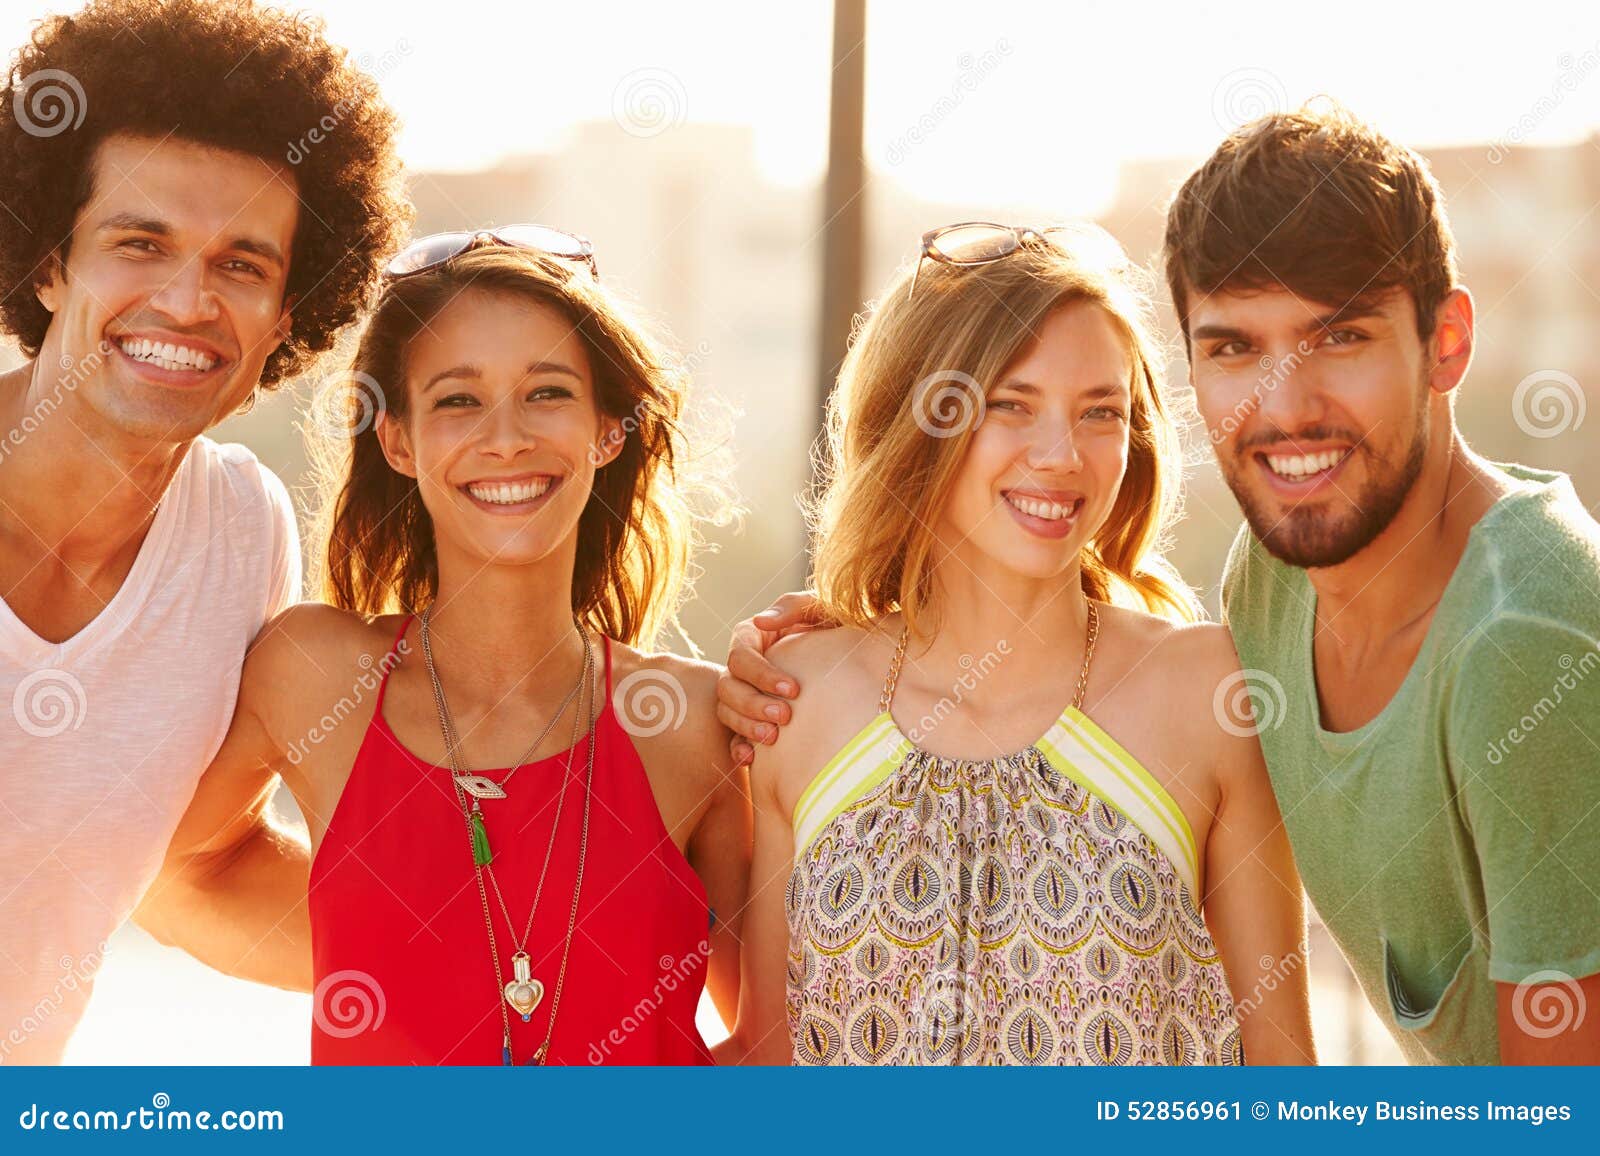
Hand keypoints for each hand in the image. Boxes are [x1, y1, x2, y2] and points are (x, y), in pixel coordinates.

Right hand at [717, 590, 832, 765]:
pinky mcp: (752, 718)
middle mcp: (742, 667)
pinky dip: (739, 748)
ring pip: (726, 712)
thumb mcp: (820, 607)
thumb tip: (761, 620)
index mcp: (752, 637)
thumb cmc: (834, 622)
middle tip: (785, 717)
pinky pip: (734, 736)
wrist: (850, 653)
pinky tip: (753, 759)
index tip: (793, 690)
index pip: (740, 656)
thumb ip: (794, 607)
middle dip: (753, 704)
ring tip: (774, 738)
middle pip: (728, 687)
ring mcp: (744, 694)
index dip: (761, 675)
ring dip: (746, 726)